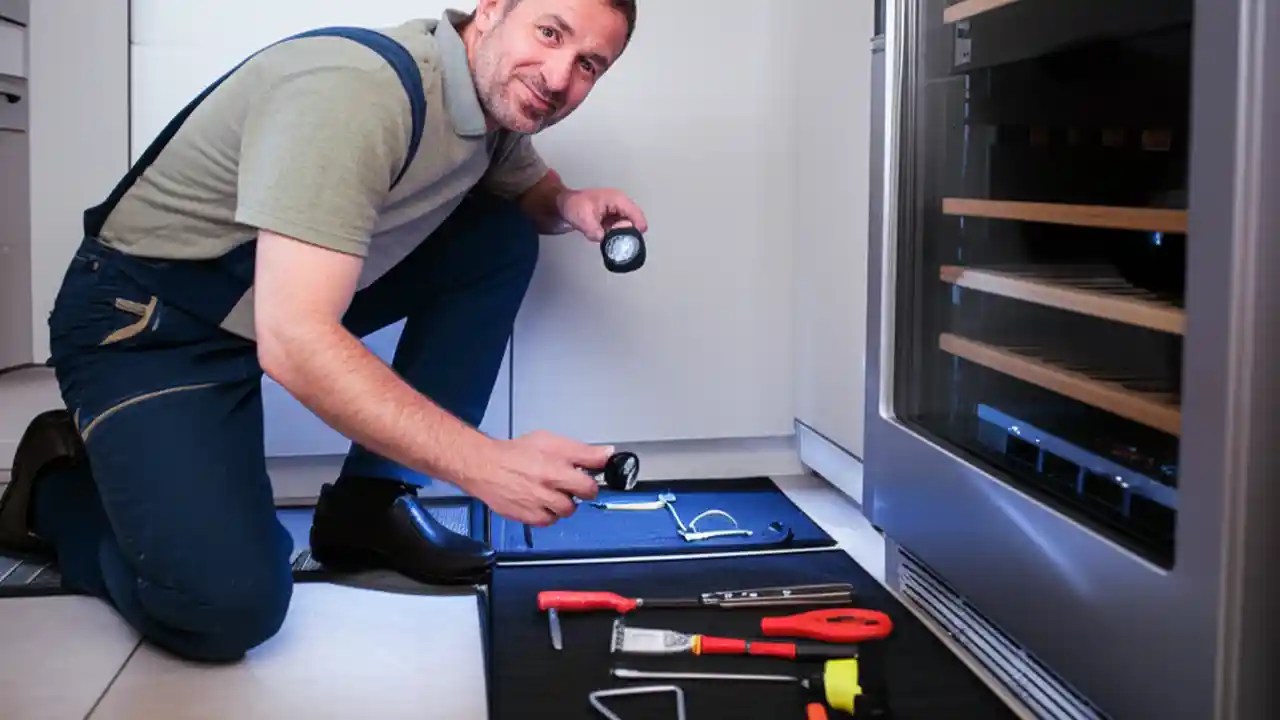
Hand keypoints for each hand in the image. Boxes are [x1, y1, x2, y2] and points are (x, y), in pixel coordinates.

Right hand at [470, 430, 613, 525]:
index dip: (594, 473)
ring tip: (549, 492)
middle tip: (570, 484)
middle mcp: (551, 482)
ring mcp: (541, 501)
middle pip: (586, 493)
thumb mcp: (549, 440)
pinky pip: (549, 521)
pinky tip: (538, 502)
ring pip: (568, 510)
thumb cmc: (515, 453)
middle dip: (581, 490)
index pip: (593, 470)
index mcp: (557, 461)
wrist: (485, 467)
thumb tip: (607, 453)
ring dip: (563, 503)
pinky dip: (547, 514)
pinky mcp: (530, 516)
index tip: (591, 473)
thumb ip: (580, 450)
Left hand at [556, 188, 648, 242]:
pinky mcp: (611, 219)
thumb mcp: (584, 219)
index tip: (636, 238)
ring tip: (607, 236)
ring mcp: (616, 212)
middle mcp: (619, 204)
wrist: (562, 206)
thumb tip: (605, 239)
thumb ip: (596, 230)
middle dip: (627, 232)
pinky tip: (605, 236)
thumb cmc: (572, 205)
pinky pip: (619, 229)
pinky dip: (615, 235)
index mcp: (616, 199)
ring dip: (620, 234)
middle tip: (616, 239)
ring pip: (626, 227)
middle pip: (633, 221)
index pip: (635, 213)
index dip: (638, 226)